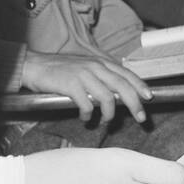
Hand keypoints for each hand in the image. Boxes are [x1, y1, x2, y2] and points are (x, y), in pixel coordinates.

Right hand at [22, 50, 151, 123]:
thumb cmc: (59, 69)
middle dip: (135, 104)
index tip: (149, 98)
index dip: (140, 86)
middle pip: (122, 86)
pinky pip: (87, 105)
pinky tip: (85, 118)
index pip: (126, 73)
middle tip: (141, 118)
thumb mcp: (84, 66)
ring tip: (106, 122)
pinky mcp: (71, 85)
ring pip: (107, 98)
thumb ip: (100, 75)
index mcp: (99, 61)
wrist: (34, 65)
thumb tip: (117, 90)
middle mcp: (94, 66)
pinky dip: (89, 115)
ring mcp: (83, 75)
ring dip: (110, 114)